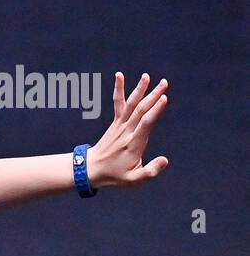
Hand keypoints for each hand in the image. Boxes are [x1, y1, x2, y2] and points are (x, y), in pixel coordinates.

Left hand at [87, 72, 170, 188]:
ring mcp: (119, 126)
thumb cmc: (114, 176)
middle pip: (140, 110)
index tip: (164, 99)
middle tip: (165, 83)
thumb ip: (150, 171)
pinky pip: (118, 104)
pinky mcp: (115, 123)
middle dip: (153, 96)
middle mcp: (126, 132)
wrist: (90, 170)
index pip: (145, 124)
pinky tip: (119, 76)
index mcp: (133, 144)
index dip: (155, 111)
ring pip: (130, 105)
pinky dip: (119, 90)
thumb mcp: (134, 180)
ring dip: (139, 90)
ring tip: (146, 76)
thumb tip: (165, 161)